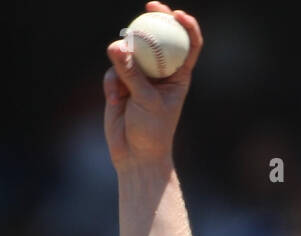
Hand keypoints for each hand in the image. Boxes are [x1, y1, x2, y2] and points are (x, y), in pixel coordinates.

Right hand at [103, 3, 202, 170]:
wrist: (135, 155)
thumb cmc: (152, 132)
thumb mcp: (145, 102)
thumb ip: (131, 73)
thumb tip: (117, 44)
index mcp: (179, 76)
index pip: (189, 46)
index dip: (187, 26)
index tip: (176, 14)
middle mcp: (161, 73)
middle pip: (159, 39)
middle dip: (154, 19)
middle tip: (150, 6)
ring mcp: (140, 76)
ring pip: (130, 53)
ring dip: (123, 65)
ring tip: (123, 89)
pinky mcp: (120, 83)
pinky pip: (112, 71)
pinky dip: (111, 84)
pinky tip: (115, 100)